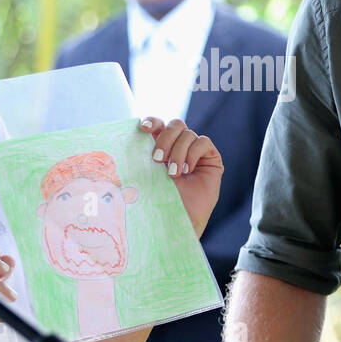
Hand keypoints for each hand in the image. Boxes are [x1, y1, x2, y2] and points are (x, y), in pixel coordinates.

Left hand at [140, 117, 222, 238]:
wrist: (177, 221)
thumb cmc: (159, 201)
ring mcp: (196, 152)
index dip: (153, 121)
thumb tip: (129, 138)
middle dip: (165, 139)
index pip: (159, 125)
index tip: (143, 128)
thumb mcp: (145, 176)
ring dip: (178, 152)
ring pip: (188, 134)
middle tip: (157, 159)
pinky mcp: (211, 158)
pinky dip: (193, 153)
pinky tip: (188, 170)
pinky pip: (203, 142)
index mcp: (162, 147)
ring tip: (174, 174)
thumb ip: (141, 156)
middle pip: (175, 125)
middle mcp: (179, 146)